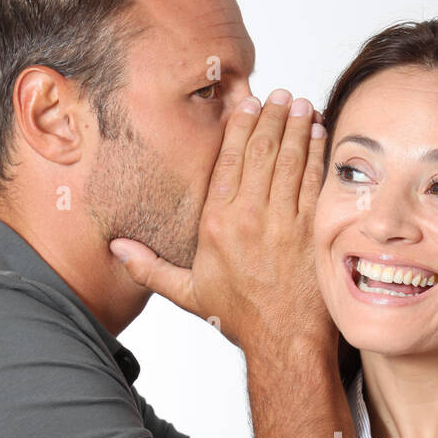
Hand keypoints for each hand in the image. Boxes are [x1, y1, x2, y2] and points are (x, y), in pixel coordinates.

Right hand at [109, 90, 329, 350]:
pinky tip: (320, 136)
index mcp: (217, 224)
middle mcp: (250, 218)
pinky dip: (318, 155)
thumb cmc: (240, 319)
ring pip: (291, 161)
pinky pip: (314, 182)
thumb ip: (151, 268)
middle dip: (272, 117)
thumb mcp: (189, 294)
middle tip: (281, 95)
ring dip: (298, 128)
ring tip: (302, 105)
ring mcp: (284, 223)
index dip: (240, 127)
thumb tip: (116, 250)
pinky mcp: (312, 232)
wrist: (284, 342)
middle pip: (262, 152)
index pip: (228, 161)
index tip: (247, 104)